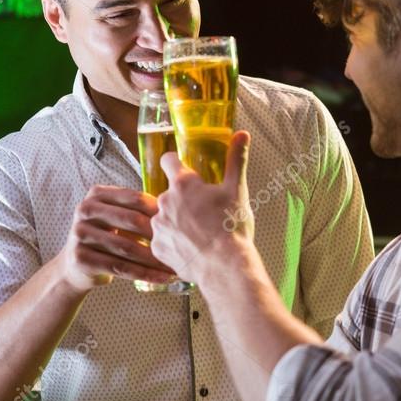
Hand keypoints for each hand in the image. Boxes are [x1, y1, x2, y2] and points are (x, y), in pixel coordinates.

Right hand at [59, 185, 176, 292]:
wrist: (75, 265)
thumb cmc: (104, 238)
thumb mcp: (115, 217)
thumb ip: (136, 209)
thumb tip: (176, 208)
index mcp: (97, 195)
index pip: (134, 198)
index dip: (158, 210)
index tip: (179, 220)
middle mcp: (85, 210)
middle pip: (131, 220)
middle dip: (158, 234)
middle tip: (180, 243)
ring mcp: (81, 234)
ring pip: (127, 247)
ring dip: (154, 258)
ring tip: (174, 265)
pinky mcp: (81, 258)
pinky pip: (120, 267)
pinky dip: (144, 273)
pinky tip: (161, 277)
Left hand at [151, 132, 253, 283]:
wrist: (225, 266)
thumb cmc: (231, 227)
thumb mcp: (237, 190)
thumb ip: (236, 160)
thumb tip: (242, 134)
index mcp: (183, 184)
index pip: (168, 160)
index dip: (176, 163)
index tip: (184, 170)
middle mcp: (164, 202)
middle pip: (168, 193)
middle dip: (181, 200)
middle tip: (201, 212)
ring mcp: (158, 226)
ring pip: (163, 217)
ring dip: (175, 221)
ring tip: (197, 234)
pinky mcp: (157, 248)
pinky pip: (162, 241)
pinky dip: (173, 243)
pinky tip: (190, 248)